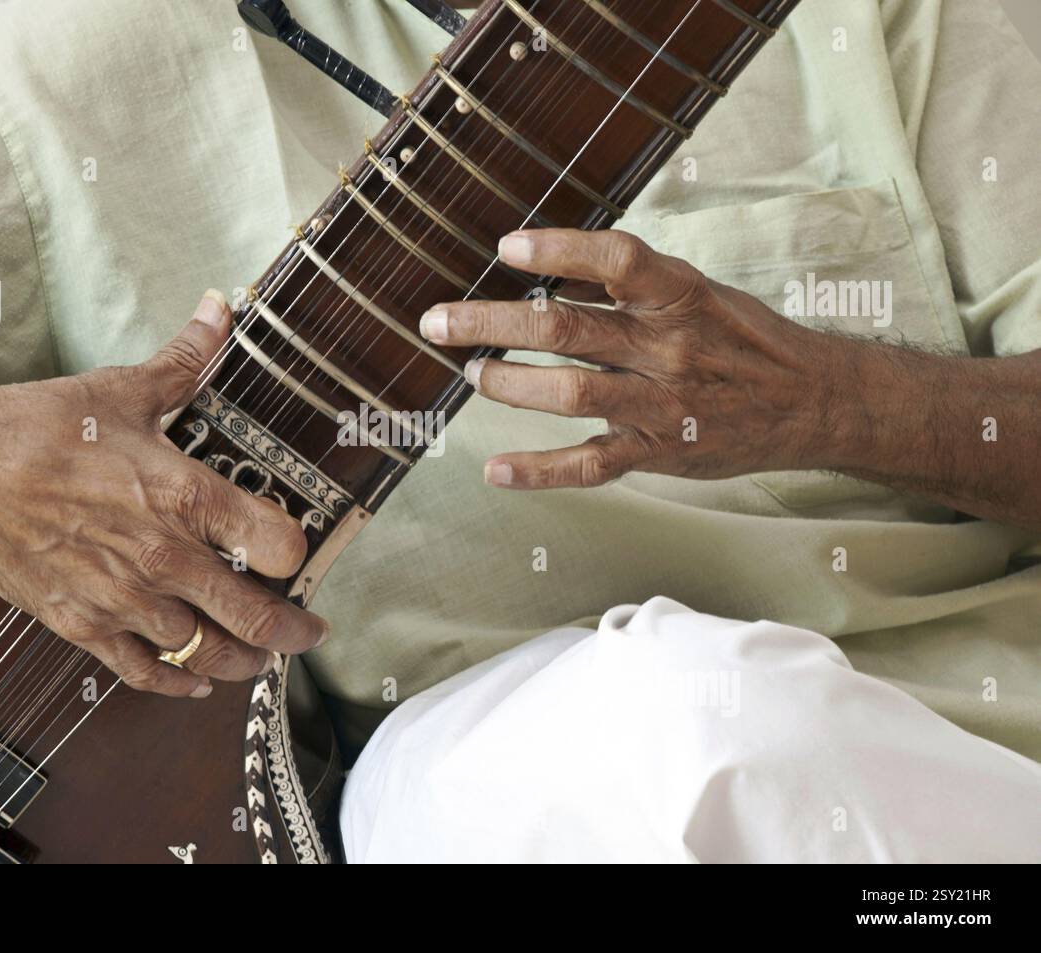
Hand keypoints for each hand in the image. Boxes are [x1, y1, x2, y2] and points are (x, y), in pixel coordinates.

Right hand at [0, 290, 326, 696]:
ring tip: (258, 653)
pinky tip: (195, 681)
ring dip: (240, 657)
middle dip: (293, 628)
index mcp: (182, 494)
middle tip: (309, 629)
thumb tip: (222, 308)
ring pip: (206, 652)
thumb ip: (186, 358)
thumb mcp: (123, 389)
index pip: (276, 543)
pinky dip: (178, 683)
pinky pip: (144, 672)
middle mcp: (161, 556)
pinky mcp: (82, 625)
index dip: (300, 554)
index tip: (303, 555)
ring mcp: (122, 598)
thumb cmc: (40, 427)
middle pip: (254, 615)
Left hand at [420, 229, 837, 488]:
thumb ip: (633, 284)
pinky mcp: (659, 452)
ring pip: (570, 392)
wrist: (812, 404)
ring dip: (508, 383)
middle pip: (568, 329)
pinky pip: (591, 464)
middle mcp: (667, 347)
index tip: (506, 247)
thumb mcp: (700, 293)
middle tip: (437, 321)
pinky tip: (497, 472)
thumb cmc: (744, 340)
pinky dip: (540, 471)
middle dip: (492, 324)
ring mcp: (661, 404)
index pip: (617, 260)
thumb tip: (556, 267)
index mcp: (681, 295)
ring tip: (471, 374)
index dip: (559, 249)